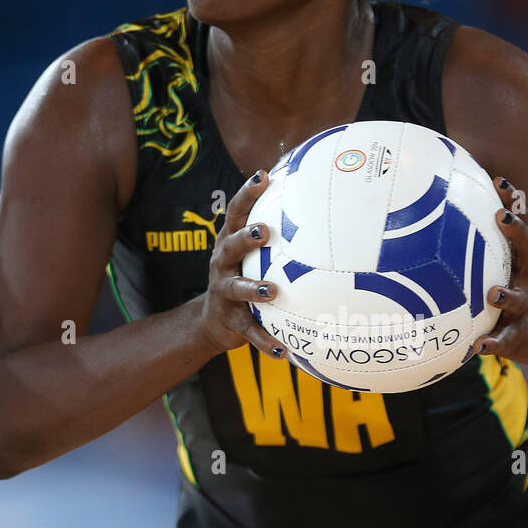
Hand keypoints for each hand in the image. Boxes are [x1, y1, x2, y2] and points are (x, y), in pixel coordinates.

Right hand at [197, 170, 285, 357]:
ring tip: (271, 291)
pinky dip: (264, 341)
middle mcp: (222, 264)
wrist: (212, 322)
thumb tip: (315, 202)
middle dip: (246, 238)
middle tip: (264, 231)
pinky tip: (282, 351)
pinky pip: (249, 331)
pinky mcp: (230, 320)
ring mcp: (224, 292)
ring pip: (236, 288)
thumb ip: (274, 235)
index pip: (235, 214)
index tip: (262, 176)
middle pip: (230, 246)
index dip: (246, 194)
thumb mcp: (251, 255)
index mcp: (229, 244)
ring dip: (252, 289)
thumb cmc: (243, 278)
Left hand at [472, 177, 527, 358]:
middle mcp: (523, 279)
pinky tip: (479, 347)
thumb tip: (435, 201)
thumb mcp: (486, 264)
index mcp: (517, 259)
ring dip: (507, 295)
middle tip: (501, 216)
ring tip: (493, 293)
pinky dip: (493, 344)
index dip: (513, 202)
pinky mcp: (511, 336)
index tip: (499, 181)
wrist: (522, 333)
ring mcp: (520, 307)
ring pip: (519, 299)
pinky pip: (503, 340)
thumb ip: (467, 240)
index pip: (518, 225)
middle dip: (516, 232)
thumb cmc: (495, 288)